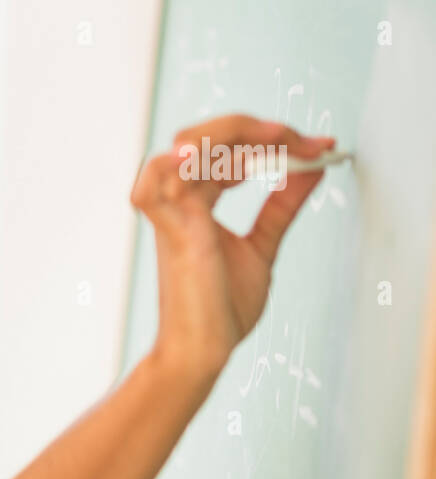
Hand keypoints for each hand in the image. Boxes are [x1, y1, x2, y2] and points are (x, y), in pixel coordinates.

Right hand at [130, 114, 334, 382]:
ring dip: (235, 135)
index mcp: (196, 203)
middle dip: (261, 131)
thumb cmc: (221, 307)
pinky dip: (189, 159)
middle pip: (209, 137)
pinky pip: (159, 177)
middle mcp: (179, 201)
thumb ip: (281, 206)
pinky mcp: (171, 227)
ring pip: (189, 145)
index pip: (229, 151)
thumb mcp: (263, 245)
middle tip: (306, 142)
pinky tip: (235, 163)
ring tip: (278, 142)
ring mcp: (172, 212)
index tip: (319, 146)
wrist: (205, 348)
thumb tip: (311, 169)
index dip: (274, 141)